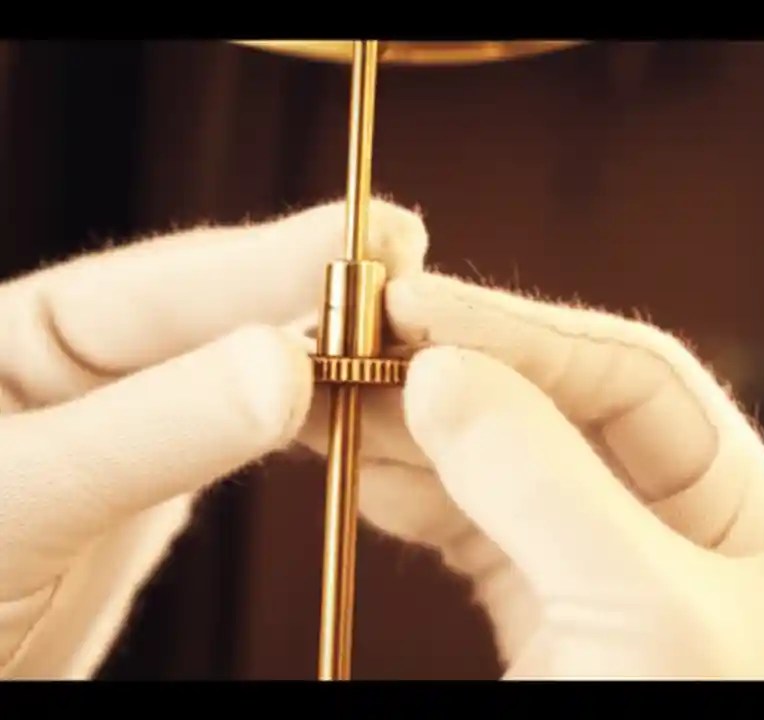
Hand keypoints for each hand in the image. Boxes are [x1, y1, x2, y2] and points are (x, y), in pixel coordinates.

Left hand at [0, 199, 427, 677]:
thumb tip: (283, 365)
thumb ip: (141, 434)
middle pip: (216, 320)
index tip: (376, 233)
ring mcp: (114, 437)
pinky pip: (239, 446)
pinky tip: (351, 412)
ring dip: (324, 367)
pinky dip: (304, 432)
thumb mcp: (9, 504)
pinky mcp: (142, 501)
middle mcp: (69, 376)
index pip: (165, 283)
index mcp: (11, 339)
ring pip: (239, 382)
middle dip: (318, 302)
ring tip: (408, 344)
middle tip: (420, 283)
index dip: (279, 255)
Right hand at [298, 271, 763, 678]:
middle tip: (355, 338)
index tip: (423, 311)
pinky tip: (356, 463)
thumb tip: (447, 370)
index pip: (642, 385)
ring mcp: (607, 585)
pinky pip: (471, 537)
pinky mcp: (543, 629)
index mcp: (752, 529)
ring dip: (419, 427)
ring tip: (330, 392)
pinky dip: (411, 495)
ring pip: (505, 472)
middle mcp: (684, 545)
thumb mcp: (641, 619)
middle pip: (565, 417)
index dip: (531, 334)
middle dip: (462, 373)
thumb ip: (546, 489)